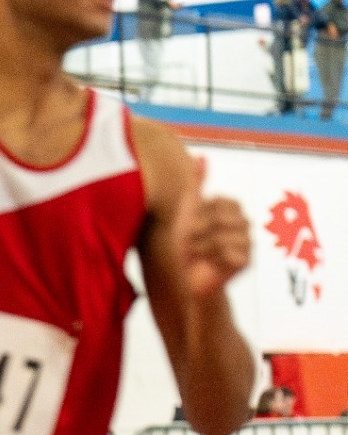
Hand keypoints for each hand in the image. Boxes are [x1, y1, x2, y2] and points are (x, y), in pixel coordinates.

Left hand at [174, 155, 250, 300]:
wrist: (187, 279)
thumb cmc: (187, 245)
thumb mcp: (187, 211)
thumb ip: (196, 185)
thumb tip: (201, 155)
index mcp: (232, 210)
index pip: (218, 201)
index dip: (198, 214)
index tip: (190, 226)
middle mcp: (244, 224)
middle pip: (219, 218)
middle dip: (196, 231)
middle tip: (190, 243)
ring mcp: (247, 243)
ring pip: (221, 236)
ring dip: (199, 247)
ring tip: (196, 254)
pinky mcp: (246, 261)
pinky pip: (226, 253)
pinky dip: (209, 259)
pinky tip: (206, 264)